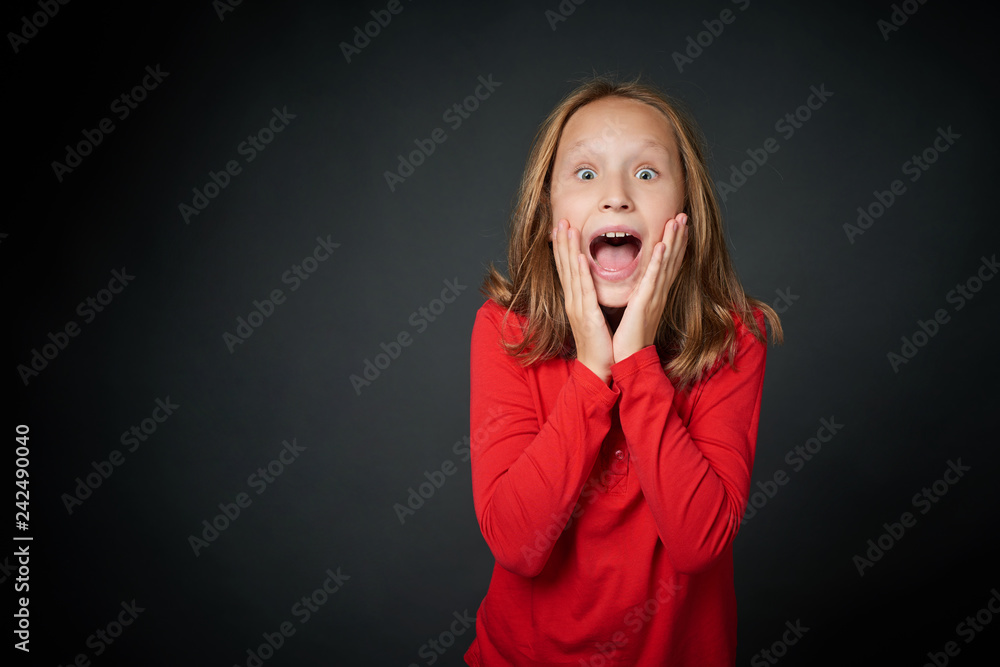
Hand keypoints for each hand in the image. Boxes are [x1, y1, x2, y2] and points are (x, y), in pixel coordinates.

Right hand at [551, 218, 613, 382]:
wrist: (599, 367)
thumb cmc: (600, 343)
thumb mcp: (595, 316)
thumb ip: (593, 299)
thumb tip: (595, 285)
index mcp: (576, 300)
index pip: (567, 268)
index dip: (563, 248)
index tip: (562, 228)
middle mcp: (573, 300)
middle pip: (564, 265)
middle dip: (561, 242)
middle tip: (559, 220)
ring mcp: (577, 307)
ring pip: (571, 272)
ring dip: (567, 249)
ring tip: (566, 228)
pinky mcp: (587, 314)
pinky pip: (583, 288)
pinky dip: (579, 271)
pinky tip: (577, 255)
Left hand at [612, 213, 688, 362]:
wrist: (627, 359)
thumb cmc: (627, 338)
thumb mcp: (633, 311)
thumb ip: (637, 296)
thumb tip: (636, 286)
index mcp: (654, 295)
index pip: (667, 265)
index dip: (675, 244)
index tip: (678, 226)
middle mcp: (658, 294)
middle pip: (672, 260)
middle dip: (679, 236)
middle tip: (683, 215)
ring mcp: (654, 298)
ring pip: (666, 264)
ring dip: (673, 241)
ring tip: (678, 221)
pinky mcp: (646, 304)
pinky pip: (654, 279)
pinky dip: (659, 262)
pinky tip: (663, 246)